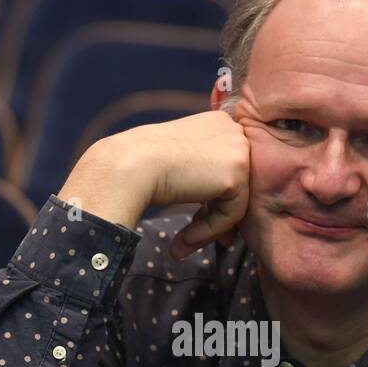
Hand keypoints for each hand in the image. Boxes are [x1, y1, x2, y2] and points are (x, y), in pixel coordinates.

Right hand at [61, 110, 250, 255]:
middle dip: (215, 216)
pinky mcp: (237, 173)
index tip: (193, 219)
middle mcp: (233, 130)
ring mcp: (238, 150)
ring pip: (236, 202)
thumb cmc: (141, 164)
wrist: (129, 166)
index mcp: (218, 122)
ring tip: (183, 244)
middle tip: (190, 239)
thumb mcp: (178, 159)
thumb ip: (201, 171)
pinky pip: (232, 214)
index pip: (226, 167)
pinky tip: (184, 240)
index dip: (211, 198)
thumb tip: (215, 201)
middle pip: (235, 184)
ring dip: (210, 228)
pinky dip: (209, 231)